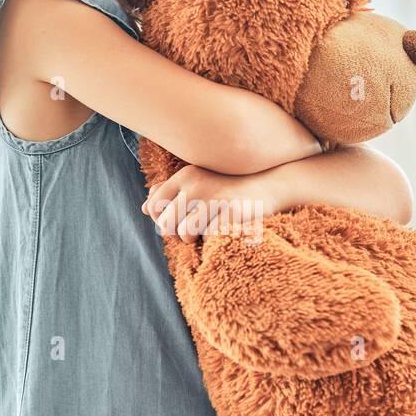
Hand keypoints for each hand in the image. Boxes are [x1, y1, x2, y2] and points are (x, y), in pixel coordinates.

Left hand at [142, 164, 283, 243]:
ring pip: (184, 233)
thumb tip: (145, 208)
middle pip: (166, 223)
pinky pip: (208, 239)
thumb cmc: (229, 189)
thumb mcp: (200, 184)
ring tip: (209, 229)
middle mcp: (197, 184)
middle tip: (196, 229)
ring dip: (195, 238)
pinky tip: (225, 229)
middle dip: (178, 233)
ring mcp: (215, 199)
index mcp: (187, 175)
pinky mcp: (231, 214)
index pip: (154, 205)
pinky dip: (214, 239)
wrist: (270, 185)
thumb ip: (171, 192)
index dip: (162, 220)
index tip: (178, 222)